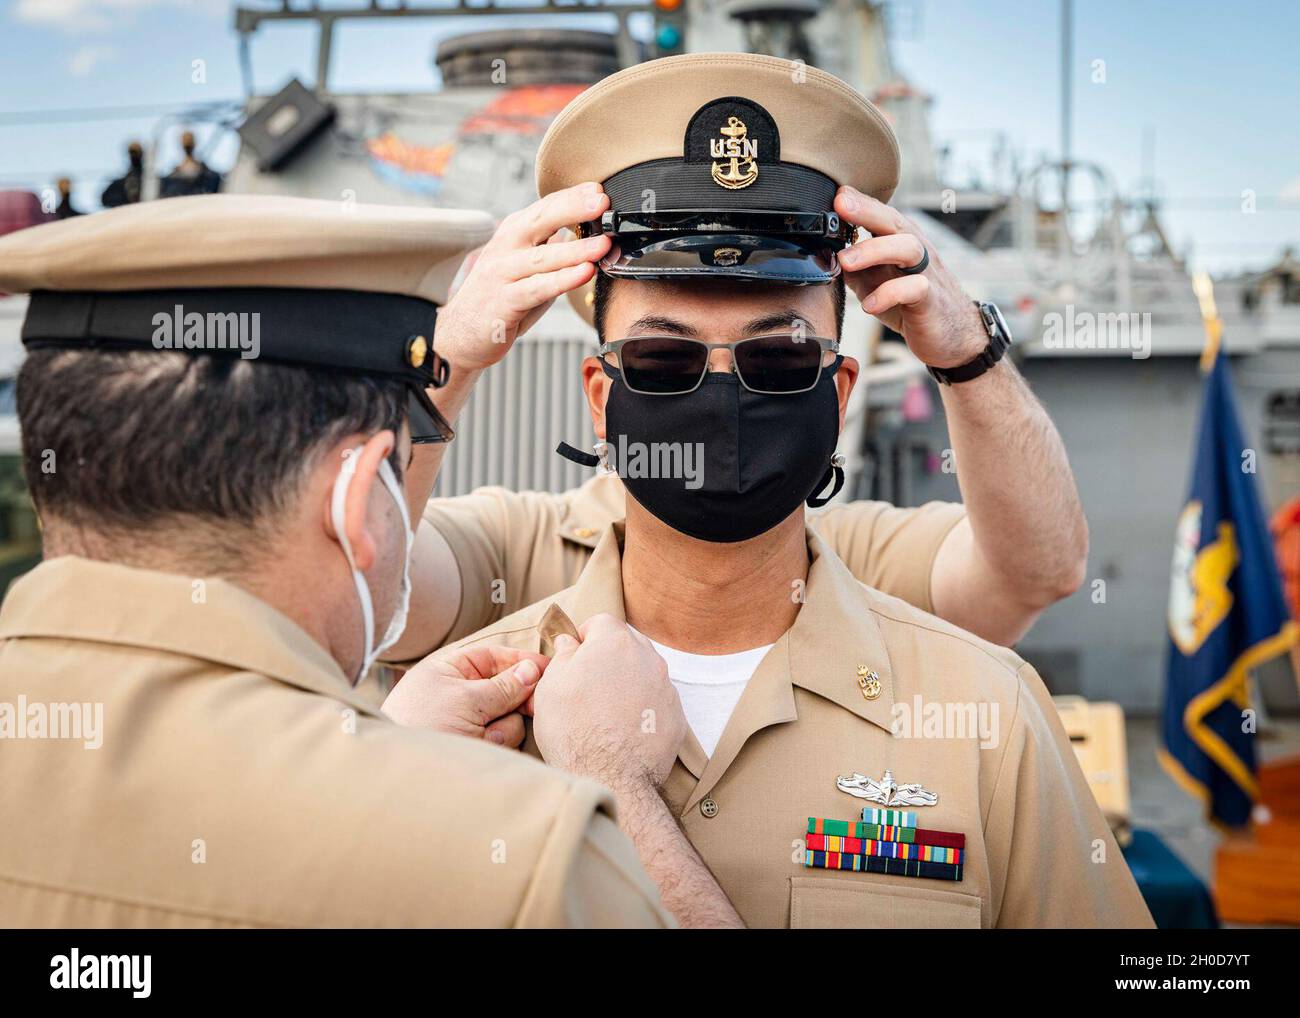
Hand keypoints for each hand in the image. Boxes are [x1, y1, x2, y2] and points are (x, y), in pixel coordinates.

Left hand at [382, 645, 547, 747]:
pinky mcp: (478, 746)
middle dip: (517, 698)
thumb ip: (502, 686)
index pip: (493, 657)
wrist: (401, 773)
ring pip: (510, 716)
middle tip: (535, 707)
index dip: (520, 661)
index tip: (548, 668)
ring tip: (481, 736)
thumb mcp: (464, 699)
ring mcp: (471, 723)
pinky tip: (480, 749)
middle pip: (508, 687)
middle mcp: (462, 695)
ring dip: (502, 725)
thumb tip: (532, 670)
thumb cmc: (422, 725)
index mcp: (450, 671)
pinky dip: (497, 742)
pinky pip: (504, 738)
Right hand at [434, 182, 611, 372]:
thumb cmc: (503, 299)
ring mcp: (501, 273)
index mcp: (513, 234)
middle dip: (572, 208)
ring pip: (541, 257)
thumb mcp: (528, 268)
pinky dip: (562, 280)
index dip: (572, 197)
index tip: (599, 189)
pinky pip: (536, 288)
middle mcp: (505, 248)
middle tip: (601, 201)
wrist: (462, 333)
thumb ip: (553, 252)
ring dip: (575, 249)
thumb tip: (593, 237)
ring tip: (603, 243)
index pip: (544, 208)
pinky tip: (584, 273)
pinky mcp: (503, 301)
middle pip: (540, 220)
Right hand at [532, 614, 685, 788]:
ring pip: (643, 673)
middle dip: (607, 658)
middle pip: (626, 644)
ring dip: (626, 683)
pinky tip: (623, 730)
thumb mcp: (551, 685)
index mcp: (615, 642)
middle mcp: (648, 658)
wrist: (609, 778)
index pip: (600, 622)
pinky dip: (642, 709)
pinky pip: (656, 702)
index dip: (583, 637)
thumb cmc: (573, 729)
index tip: (573, 657)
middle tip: (586, 685)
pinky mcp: (677, 717)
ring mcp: (666, 688)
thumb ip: (563, 655)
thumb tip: (570, 643)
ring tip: (604, 712)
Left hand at [834, 186, 985, 369]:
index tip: (835, 193)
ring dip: (874, 250)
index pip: (880, 215)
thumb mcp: (876, 283)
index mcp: (901, 242)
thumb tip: (823, 257)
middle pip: (895, 221)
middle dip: (867, 210)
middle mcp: (916, 251)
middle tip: (840, 206)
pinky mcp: (932, 300)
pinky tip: (869, 305)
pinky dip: (889, 295)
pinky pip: (915, 289)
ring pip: (908, 247)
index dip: (859, 202)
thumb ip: (854, 268)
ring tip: (845, 262)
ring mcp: (927, 273)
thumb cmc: (910, 304)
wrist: (953, 335)